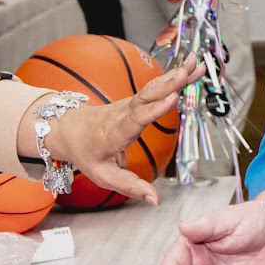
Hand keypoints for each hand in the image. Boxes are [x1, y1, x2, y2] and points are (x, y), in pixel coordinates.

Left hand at [37, 62, 203, 204]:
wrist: (68, 128)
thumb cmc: (86, 153)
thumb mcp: (104, 176)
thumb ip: (131, 187)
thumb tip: (156, 200)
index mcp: (115, 131)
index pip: (136, 119)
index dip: (155, 109)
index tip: (173, 98)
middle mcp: (124, 112)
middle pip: (148, 96)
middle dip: (168, 83)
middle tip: (187, 72)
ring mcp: (130, 103)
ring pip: (154, 87)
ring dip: (175, 74)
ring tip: (196, 63)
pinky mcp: (137, 99)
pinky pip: (156, 86)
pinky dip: (174, 75)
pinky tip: (190, 66)